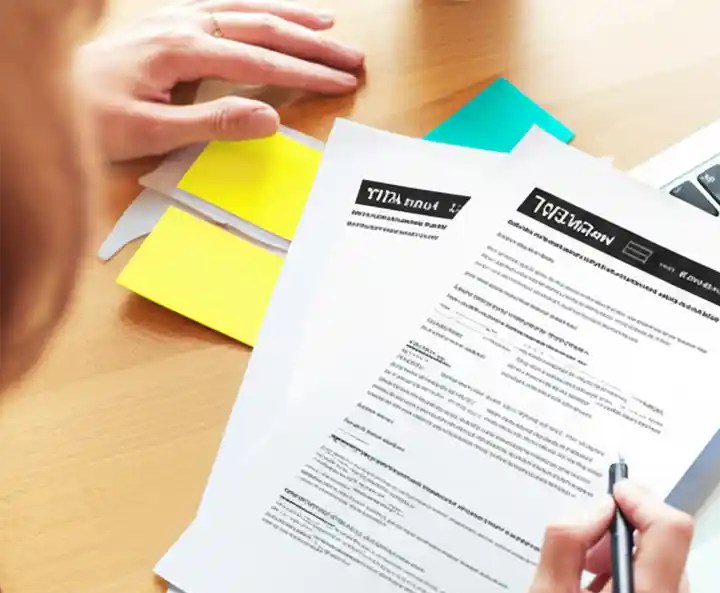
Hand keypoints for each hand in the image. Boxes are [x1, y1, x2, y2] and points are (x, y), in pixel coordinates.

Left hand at [75, 0, 362, 160]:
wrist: (45, 95)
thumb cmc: (89, 118)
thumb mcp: (149, 133)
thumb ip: (212, 124)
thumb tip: (269, 117)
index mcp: (180, 50)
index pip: (260, 59)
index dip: (306, 72)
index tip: (342, 82)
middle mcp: (179, 25)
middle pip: (261, 27)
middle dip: (312, 44)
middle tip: (353, 58)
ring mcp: (171, 19)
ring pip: (244, 10)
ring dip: (290, 17)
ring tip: (329, 26)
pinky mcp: (163, 24)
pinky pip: (221, 8)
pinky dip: (255, 10)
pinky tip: (269, 15)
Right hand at [500, 482, 702, 592]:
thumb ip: (569, 542)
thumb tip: (597, 508)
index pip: (671, 529)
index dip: (642, 502)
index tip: (616, 494)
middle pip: (670, 552)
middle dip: (629, 539)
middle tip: (586, 551)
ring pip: (669, 578)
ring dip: (633, 569)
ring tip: (587, 591)